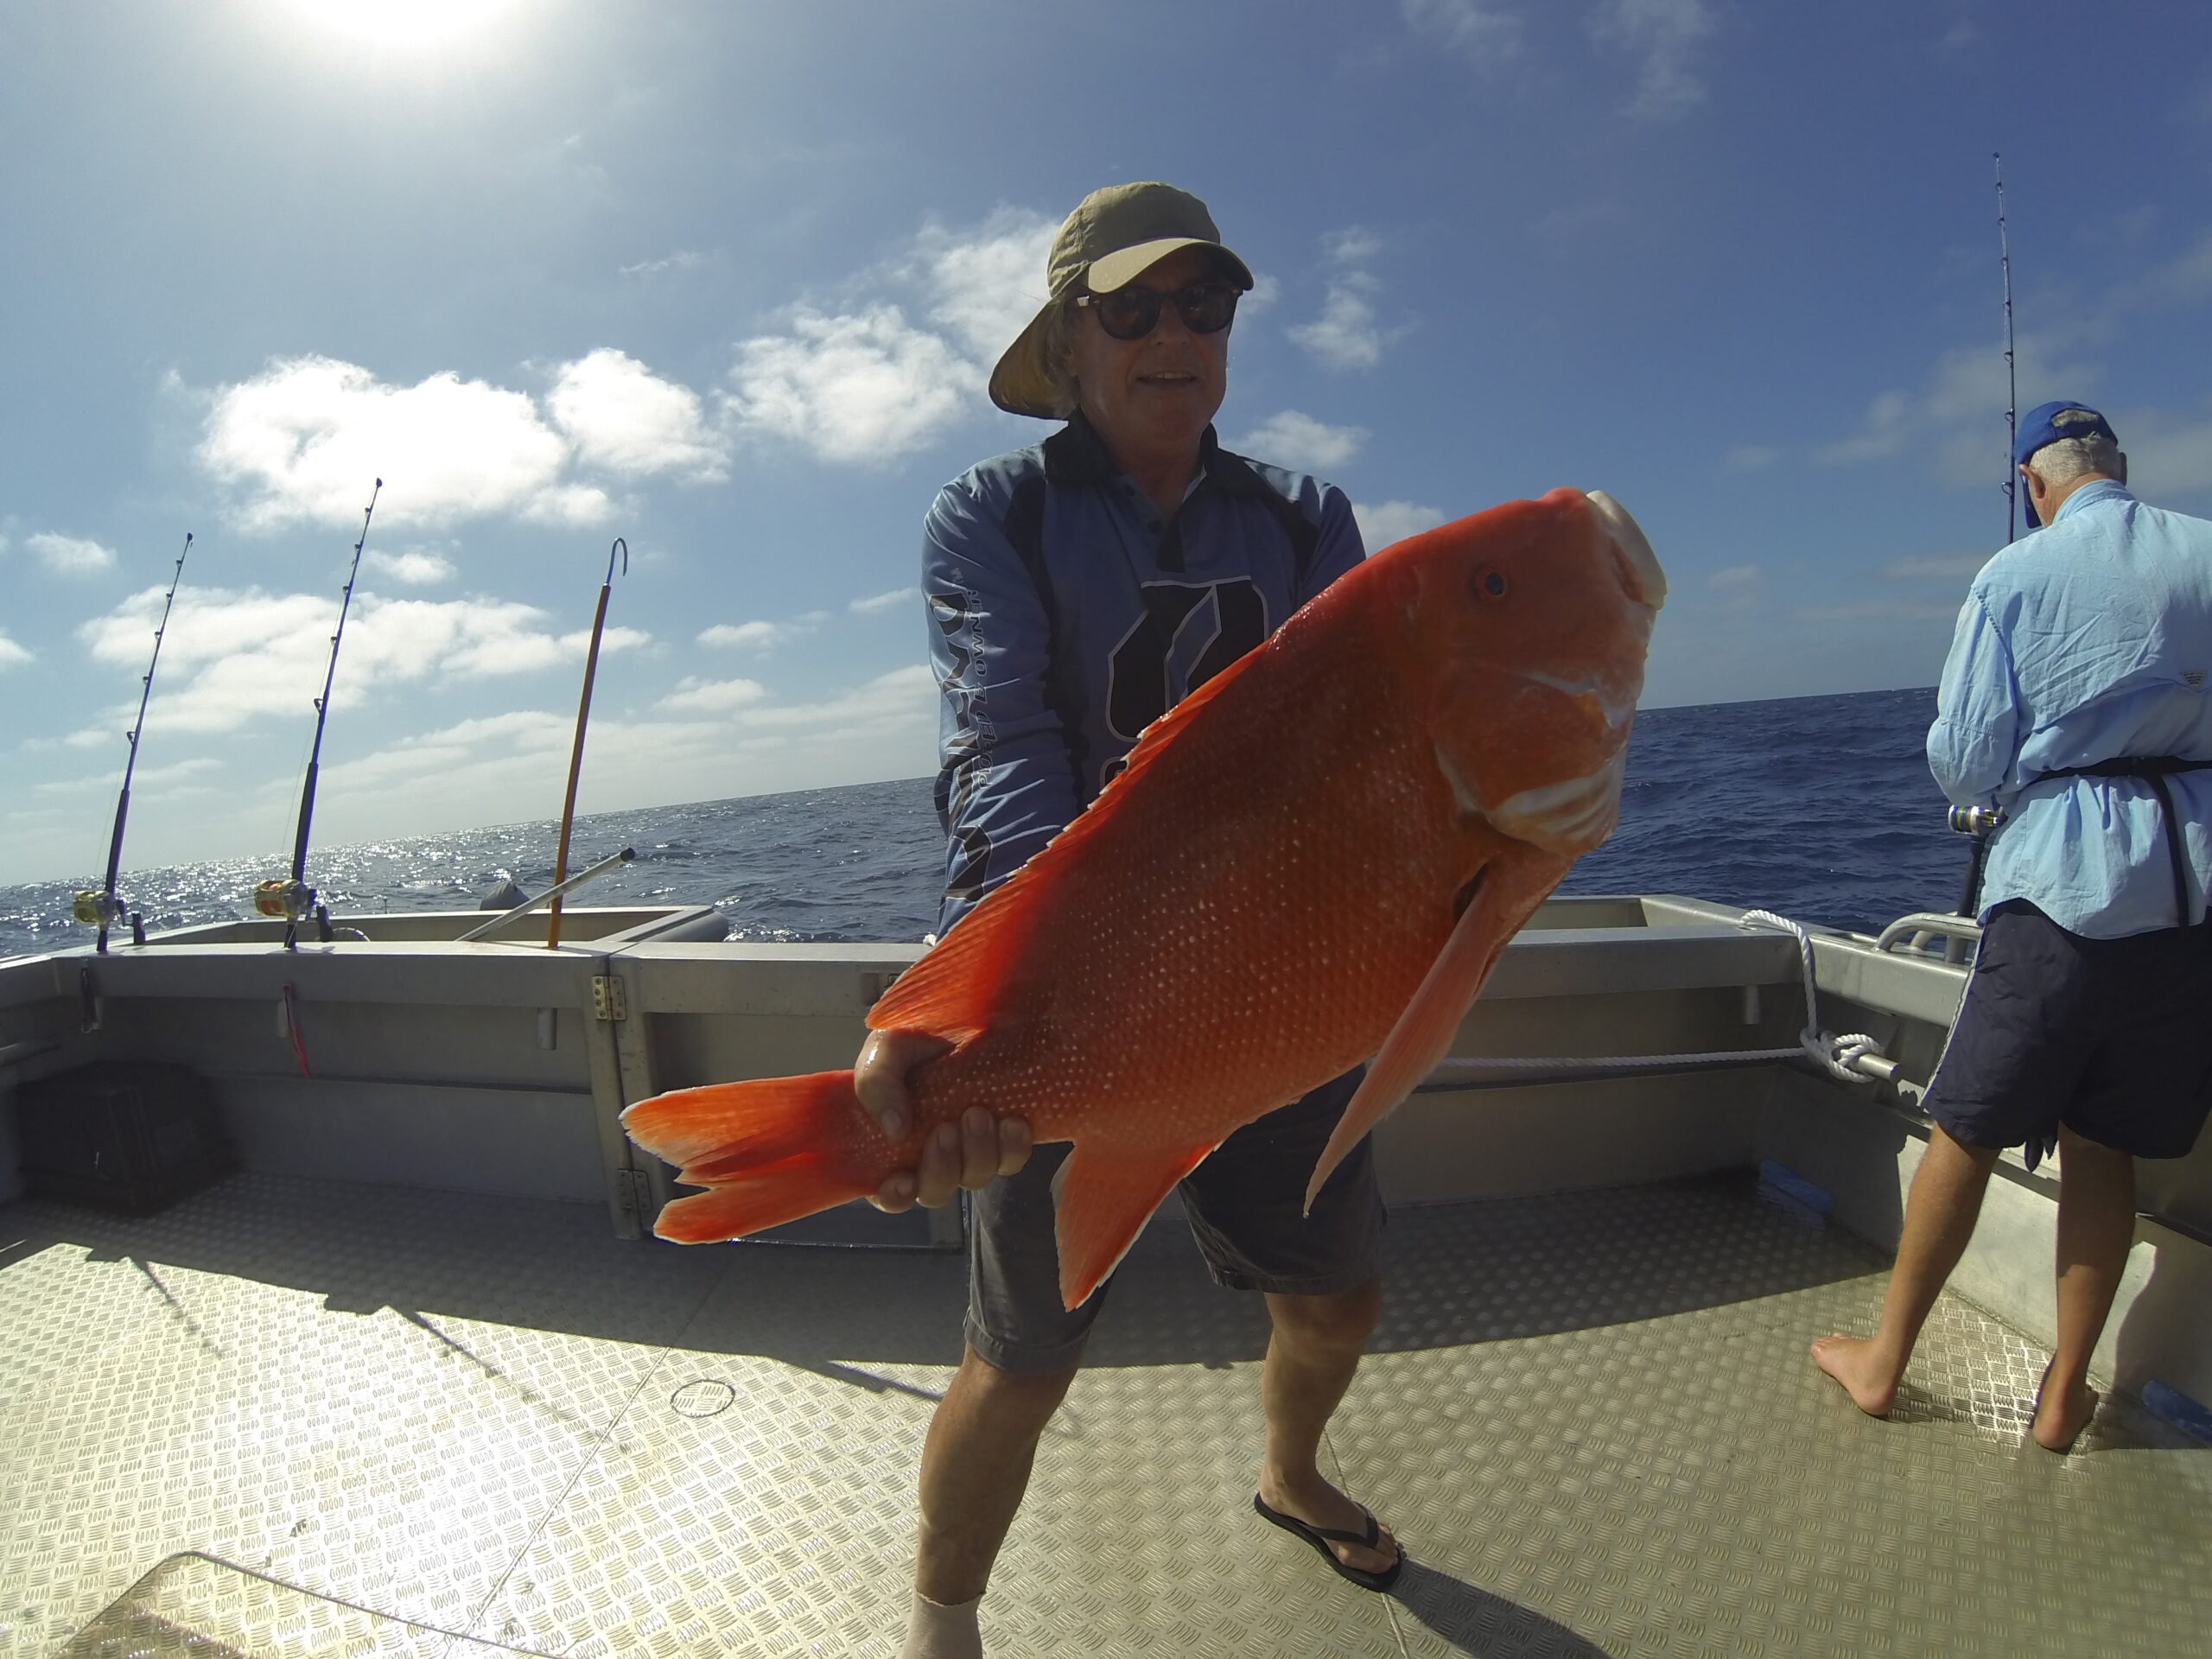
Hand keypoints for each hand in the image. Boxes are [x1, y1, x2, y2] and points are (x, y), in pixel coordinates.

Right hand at [856, 1029, 1031, 1211]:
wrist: (964, 1017)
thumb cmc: (916, 1037)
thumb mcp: (885, 1050)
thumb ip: (877, 1084)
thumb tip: (895, 1129)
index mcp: (894, 1145)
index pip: (890, 1193)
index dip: (895, 1196)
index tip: (903, 1179)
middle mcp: (932, 1156)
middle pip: (936, 1192)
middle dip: (942, 1167)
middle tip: (946, 1128)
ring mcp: (970, 1150)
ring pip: (975, 1178)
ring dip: (977, 1153)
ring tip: (978, 1113)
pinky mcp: (1004, 1138)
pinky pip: (1012, 1160)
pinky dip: (1013, 1147)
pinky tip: (1012, 1121)